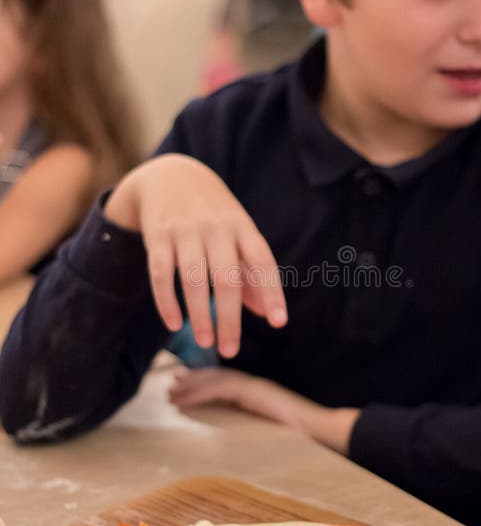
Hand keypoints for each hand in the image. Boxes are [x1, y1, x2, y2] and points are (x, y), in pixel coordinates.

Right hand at [105, 154, 286, 357]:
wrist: (169, 175)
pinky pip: (161, 274)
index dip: (272, 292)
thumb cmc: (213, 214)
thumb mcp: (238, 234)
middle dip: (229, 318)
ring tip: (206, 342)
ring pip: (193, 280)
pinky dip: (167, 302)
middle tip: (230, 350)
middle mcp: (216, 228)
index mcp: (242, 227)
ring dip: (200, 315)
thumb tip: (267, 314)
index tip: (278, 323)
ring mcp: (185, 231)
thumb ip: (252, 273)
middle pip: (226, 278)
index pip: (263, 261)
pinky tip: (174, 324)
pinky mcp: (157, 236)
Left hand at [169, 367, 359, 454]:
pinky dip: (202, 393)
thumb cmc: (300, 441)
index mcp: (258, 396)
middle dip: (194, 380)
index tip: (183, 387)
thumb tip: (230, 445)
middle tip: (171, 384)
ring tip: (172, 392)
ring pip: (218, 381)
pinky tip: (185, 401)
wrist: (321, 432)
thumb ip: (250, 432)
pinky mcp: (256, 392)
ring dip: (193, 386)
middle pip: (218, 379)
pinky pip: (223, 389)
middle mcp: (255, 387)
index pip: (226, 384)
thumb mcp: (267, 435)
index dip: (204, 384)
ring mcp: (256, 387)